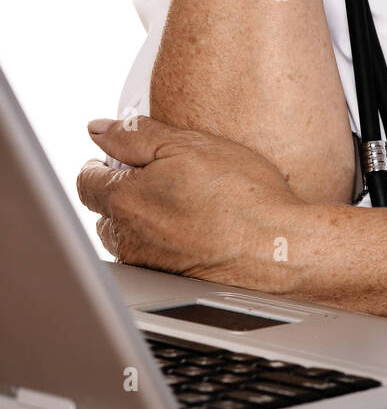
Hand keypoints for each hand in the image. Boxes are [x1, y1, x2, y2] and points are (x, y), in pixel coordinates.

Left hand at [77, 116, 307, 292]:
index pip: (86, 180)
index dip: (100, 163)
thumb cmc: (241, 196)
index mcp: (126, 200)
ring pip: (127, 236)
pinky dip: (163, 240)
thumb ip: (135, 135)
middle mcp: (129, 238)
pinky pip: (152, 256)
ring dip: (140, 218)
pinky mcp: (171, 280)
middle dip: (121, 191)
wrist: (277, 249)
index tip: (120, 156)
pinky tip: (196, 227)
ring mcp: (149, 263)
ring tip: (181, 201)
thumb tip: (99, 129)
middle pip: (104, 211)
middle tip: (159, 174)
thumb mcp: (188, 145)